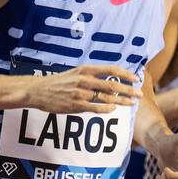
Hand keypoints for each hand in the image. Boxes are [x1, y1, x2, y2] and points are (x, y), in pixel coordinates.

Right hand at [24, 64, 140, 115]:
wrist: (38, 90)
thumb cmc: (58, 82)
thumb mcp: (75, 73)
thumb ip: (91, 75)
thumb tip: (109, 77)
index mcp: (85, 69)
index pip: (111, 69)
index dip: (126, 74)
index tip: (136, 79)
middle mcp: (85, 80)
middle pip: (112, 84)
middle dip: (128, 90)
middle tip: (139, 94)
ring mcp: (80, 93)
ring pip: (106, 97)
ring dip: (121, 101)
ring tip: (131, 103)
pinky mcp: (76, 105)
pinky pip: (95, 108)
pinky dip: (106, 108)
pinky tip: (114, 109)